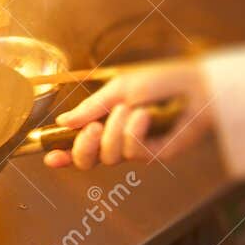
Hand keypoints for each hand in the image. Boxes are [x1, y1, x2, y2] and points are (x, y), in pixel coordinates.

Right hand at [42, 61, 212, 170]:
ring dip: (115, 130)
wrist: (195, 85)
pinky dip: (135, 132)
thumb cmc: (161, 82)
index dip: (61, 155)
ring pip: (108, 157)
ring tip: (131, 109)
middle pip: (87, 162)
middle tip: (92, 127)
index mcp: (105, 125)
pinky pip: (132, 152)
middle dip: (83, 147)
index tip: (49, 155)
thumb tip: (62, 121)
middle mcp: (118, 141)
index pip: (78, 147)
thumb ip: (91, 108)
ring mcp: (136, 150)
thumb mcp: (119, 89)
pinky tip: (146, 116)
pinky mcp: (155, 155)